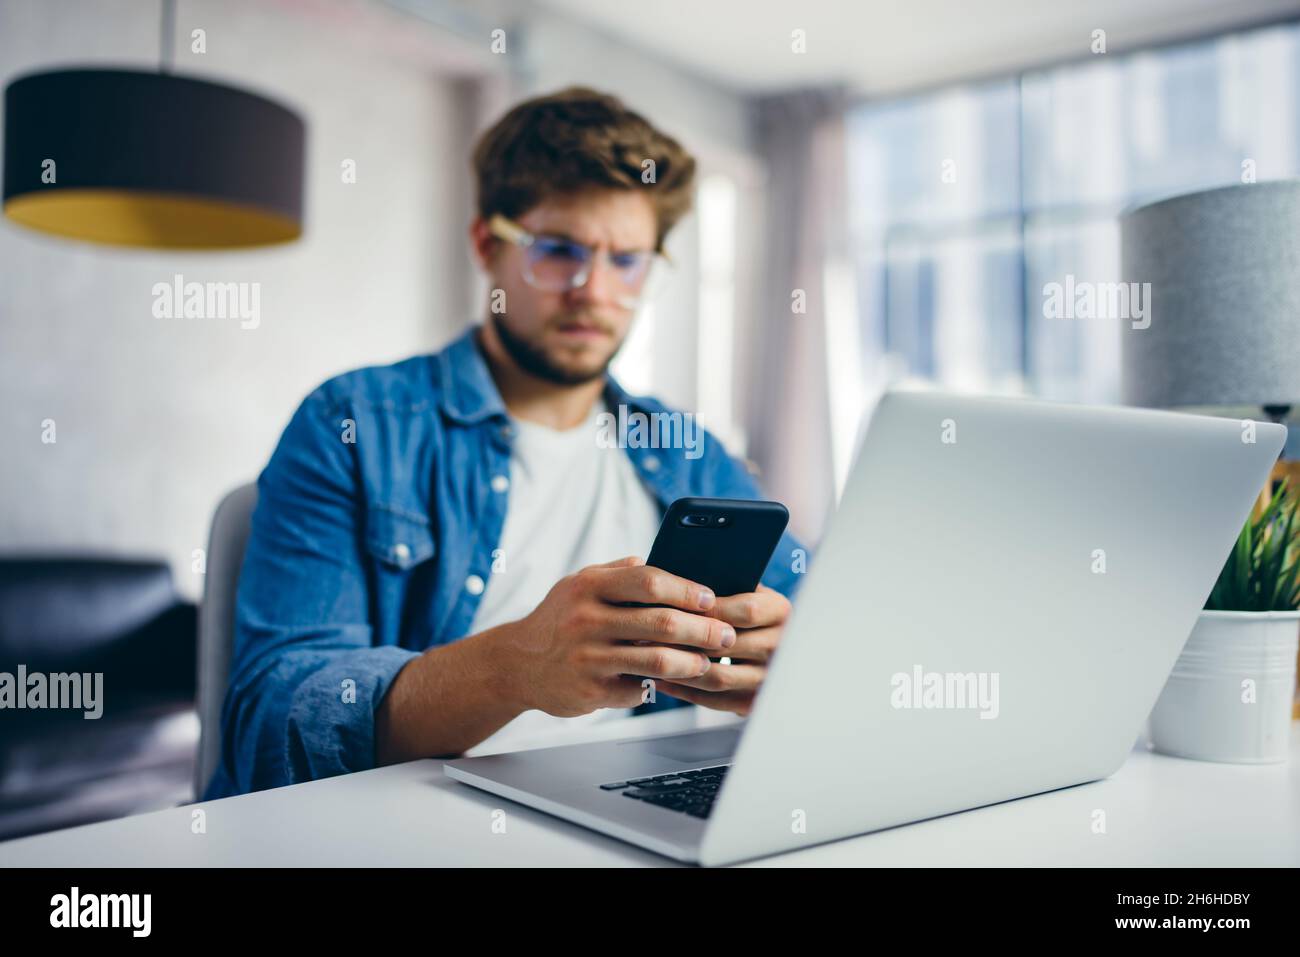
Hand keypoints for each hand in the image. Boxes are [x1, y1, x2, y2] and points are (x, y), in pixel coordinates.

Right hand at [502, 556, 738, 716]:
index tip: (712, 598)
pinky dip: (661, 686)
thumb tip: (663, 560)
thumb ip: (618, 571)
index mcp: (589, 586)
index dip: (687, 589)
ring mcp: (588, 657)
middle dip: (704, 630)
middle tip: (727, 635)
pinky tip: (676, 682)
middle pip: (662, 622)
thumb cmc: (558, 619)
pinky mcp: (590, 690)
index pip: (650, 581)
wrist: (516, 663)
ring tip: (709, 662)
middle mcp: (587, 619)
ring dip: (692, 662)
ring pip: (657, 660)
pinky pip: (639, 688)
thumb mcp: (579, 584)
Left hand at [653, 584, 791, 716]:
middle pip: (729, 646)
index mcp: (780, 611)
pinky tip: (663, 680)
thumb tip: (677, 576)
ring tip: (650, 657)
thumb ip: (722, 583)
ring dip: (681, 668)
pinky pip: (716, 701)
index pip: (747, 611)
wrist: (769, 645)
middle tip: (649, 633)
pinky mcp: (754, 701)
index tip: (675, 605)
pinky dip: (686, 691)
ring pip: (719, 677)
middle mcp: (780, 646)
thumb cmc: (743, 607)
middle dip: (686, 640)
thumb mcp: (743, 589)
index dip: (710, 610)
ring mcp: (768, 677)